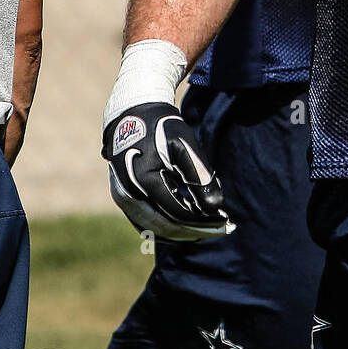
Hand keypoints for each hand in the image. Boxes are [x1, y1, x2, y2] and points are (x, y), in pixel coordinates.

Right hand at [102, 101, 234, 240]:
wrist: (134, 114)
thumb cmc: (162, 128)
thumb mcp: (185, 145)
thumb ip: (200, 175)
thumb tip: (215, 207)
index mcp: (143, 180)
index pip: (178, 212)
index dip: (203, 220)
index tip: (225, 220)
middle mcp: (127, 194)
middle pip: (165, 226)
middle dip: (195, 231)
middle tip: (221, 230)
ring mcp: (122, 199)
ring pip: (154, 229)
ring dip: (181, 233)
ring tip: (208, 230)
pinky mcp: (123, 199)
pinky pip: (145, 223)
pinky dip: (166, 228)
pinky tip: (187, 227)